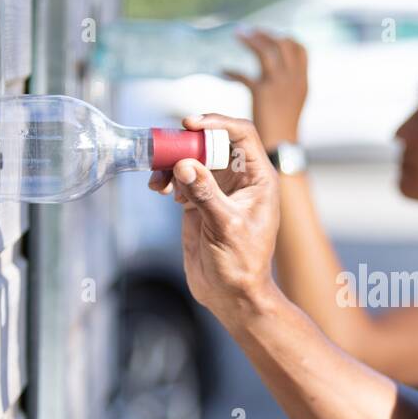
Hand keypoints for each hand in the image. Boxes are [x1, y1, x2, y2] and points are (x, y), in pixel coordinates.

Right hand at [151, 120, 280, 320]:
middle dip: (186, 143)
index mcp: (259, 178)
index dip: (216, 123)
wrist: (231, 295)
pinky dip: (167, 178)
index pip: (241, 134)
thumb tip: (185, 165)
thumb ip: (205, 194)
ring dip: (172, 162)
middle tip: (164, 152)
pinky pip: (181, 177)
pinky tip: (161, 190)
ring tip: (158, 180)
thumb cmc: (242, 264)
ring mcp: (218, 188)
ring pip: (193, 158)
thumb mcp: (225, 227)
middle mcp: (239, 178)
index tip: (190, 125)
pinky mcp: (199, 200)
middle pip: (211, 142)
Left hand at [223, 30, 307, 149]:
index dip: (285, 39)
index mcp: (301, 82)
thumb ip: (285, 87)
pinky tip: (223, 71)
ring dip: (252, 40)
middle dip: (265, 34)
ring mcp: (279, 85)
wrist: (281, 151)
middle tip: (249, 30)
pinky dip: (233, 72)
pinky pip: (246, 76)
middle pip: (283, 44)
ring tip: (238, 34)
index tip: (270, 33)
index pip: (299, 49)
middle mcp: (293, 80)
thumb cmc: (282, 132)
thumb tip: (276, 77)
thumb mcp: (290, 104)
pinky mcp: (264, 93)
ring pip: (266, 51)